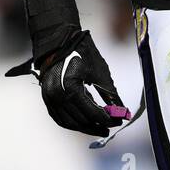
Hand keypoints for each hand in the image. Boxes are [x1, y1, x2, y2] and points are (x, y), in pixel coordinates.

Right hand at [9, 29, 129, 137]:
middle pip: (80, 120)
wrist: (61, 41)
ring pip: (69, 122)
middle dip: (97, 124)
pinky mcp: (47, 98)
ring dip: (85, 127)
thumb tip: (122, 111)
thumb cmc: (82, 52)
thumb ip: (110, 94)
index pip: (92, 112)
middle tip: (111, 126)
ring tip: (99, 127)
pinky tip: (84, 123)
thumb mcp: (100, 72)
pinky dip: (72, 123)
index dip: (107, 119)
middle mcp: (56, 95)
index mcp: (70, 87)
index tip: (119, 120)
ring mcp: (49, 98)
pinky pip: (60, 117)